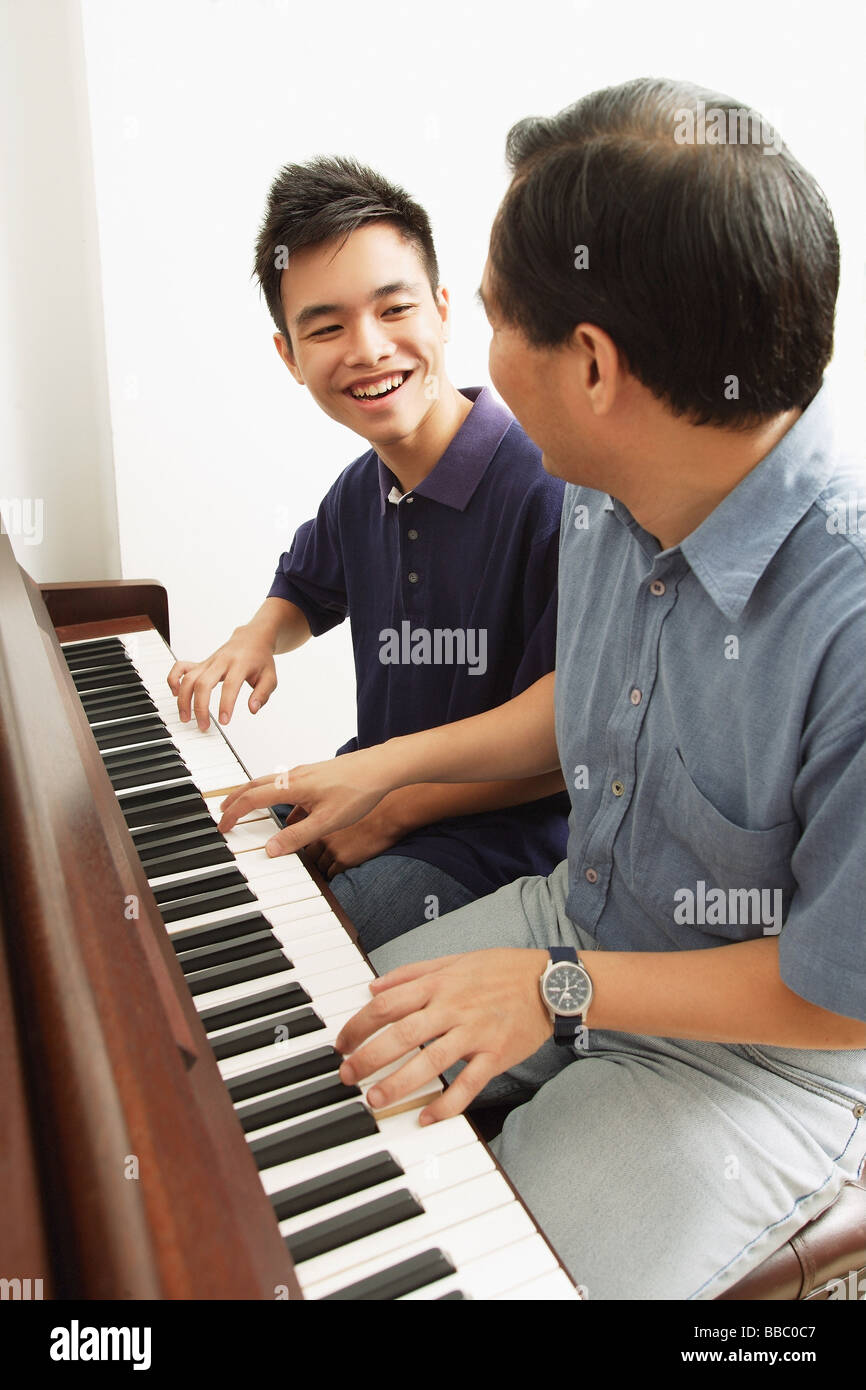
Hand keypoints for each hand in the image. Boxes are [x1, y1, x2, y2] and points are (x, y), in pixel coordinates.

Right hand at [167, 625, 277, 731]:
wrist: (251, 638)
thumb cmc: (260, 659)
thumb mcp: (271, 677)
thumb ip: (263, 694)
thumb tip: (252, 709)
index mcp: (240, 664)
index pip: (230, 685)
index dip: (226, 704)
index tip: (224, 721)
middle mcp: (221, 661)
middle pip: (203, 682)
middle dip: (200, 707)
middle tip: (203, 725)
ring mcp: (209, 662)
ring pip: (189, 678)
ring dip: (184, 699)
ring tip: (186, 718)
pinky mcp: (201, 663)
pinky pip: (180, 667)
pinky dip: (174, 679)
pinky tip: (175, 694)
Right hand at [217, 744, 398, 855]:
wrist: (382, 768)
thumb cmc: (358, 789)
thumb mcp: (327, 821)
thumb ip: (298, 836)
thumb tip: (271, 849)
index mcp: (292, 786)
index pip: (252, 799)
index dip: (234, 813)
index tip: (223, 826)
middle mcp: (294, 776)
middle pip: (255, 786)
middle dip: (236, 799)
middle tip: (223, 812)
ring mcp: (306, 774)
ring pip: (271, 784)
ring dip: (254, 796)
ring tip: (247, 809)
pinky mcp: (317, 776)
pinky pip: (289, 787)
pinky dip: (278, 798)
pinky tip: (290, 814)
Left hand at [306, 804, 402, 878]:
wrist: (386, 818)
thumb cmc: (368, 812)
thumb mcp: (341, 810)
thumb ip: (325, 818)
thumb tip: (316, 826)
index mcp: (320, 822)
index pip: (303, 840)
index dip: (307, 846)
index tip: (311, 850)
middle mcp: (322, 837)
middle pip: (309, 856)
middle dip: (314, 858)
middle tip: (322, 859)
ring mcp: (332, 850)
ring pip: (319, 866)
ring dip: (324, 867)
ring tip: (333, 863)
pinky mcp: (343, 861)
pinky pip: (331, 874)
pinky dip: (334, 873)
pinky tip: (341, 867)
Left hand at [335, 948, 552, 1123]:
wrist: (550, 982)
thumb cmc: (501, 970)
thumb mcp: (454, 960)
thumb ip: (411, 973)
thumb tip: (374, 987)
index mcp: (439, 984)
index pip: (387, 1004)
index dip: (358, 1025)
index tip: (342, 1043)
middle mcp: (453, 1007)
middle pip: (401, 1034)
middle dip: (368, 1057)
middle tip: (347, 1076)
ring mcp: (475, 1033)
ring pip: (430, 1061)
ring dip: (398, 1083)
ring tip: (375, 1100)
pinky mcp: (495, 1055)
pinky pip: (468, 1084)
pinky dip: (447, 1104)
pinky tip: (427, 1117)